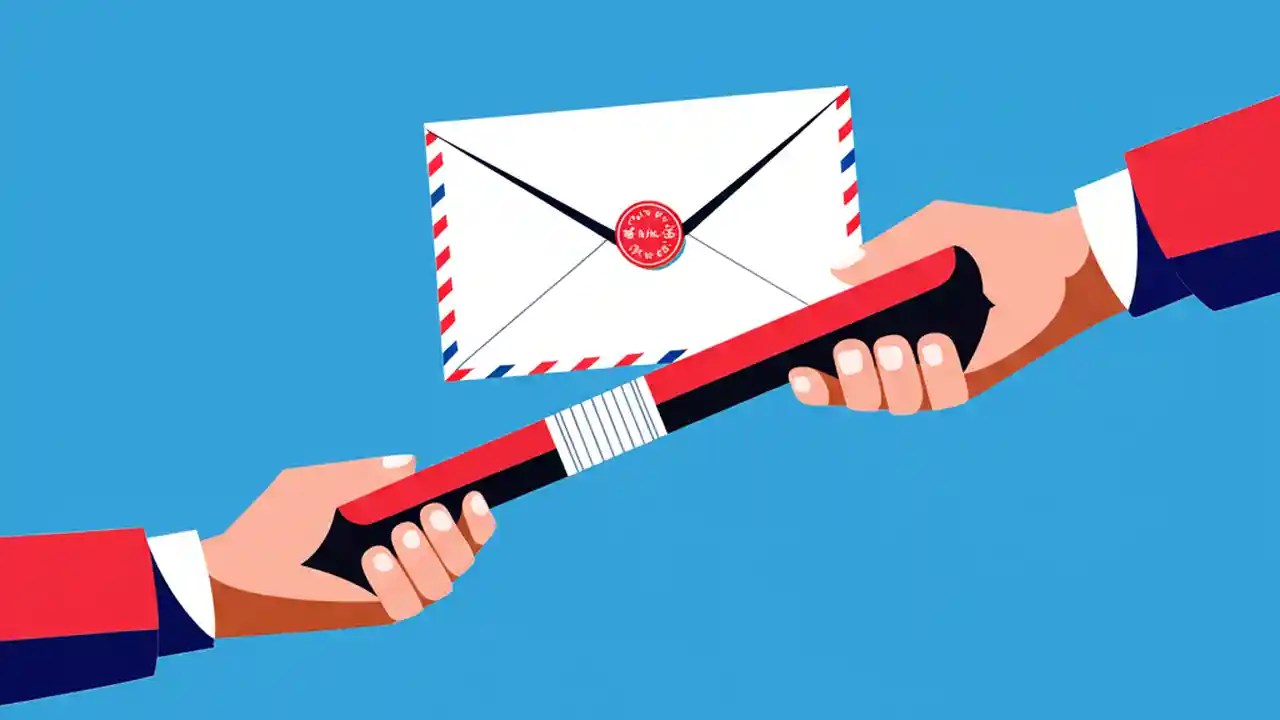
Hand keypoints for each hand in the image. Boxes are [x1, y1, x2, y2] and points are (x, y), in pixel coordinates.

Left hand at [201, 455, 495, 636]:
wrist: (235, 568)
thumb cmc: (274, 523)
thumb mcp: (318, 485)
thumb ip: (364, 475)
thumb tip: (411, 465)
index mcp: (401, 523)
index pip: (459, 526)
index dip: (478, 516)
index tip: (473, 494)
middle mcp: (406, 559)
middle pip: (465, 558)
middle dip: (457, 536)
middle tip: (430, 512)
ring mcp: (392, 587)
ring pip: (444, 585)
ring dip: (432, 557)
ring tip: (399, 533)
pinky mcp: (371, 612)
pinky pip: (406, 607)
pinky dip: (399, 582)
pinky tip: (373, 559)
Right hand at [790, 201, 1123, 413]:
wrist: (1059, 259)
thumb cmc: (993, 240)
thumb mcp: (932, 234)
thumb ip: (886, 253)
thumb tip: (835, 270)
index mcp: (881, 321)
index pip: (834, 364)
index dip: (812, 381)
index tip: (793, 371)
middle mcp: (902, 354)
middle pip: (854, 396)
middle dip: (843, 385)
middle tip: (850, 349)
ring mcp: (935, 371)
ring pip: (894, 403)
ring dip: (887, 379)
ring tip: (896, 342)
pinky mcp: (972, 380)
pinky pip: (941, 396)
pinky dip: (934, 374)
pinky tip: (940, 344)